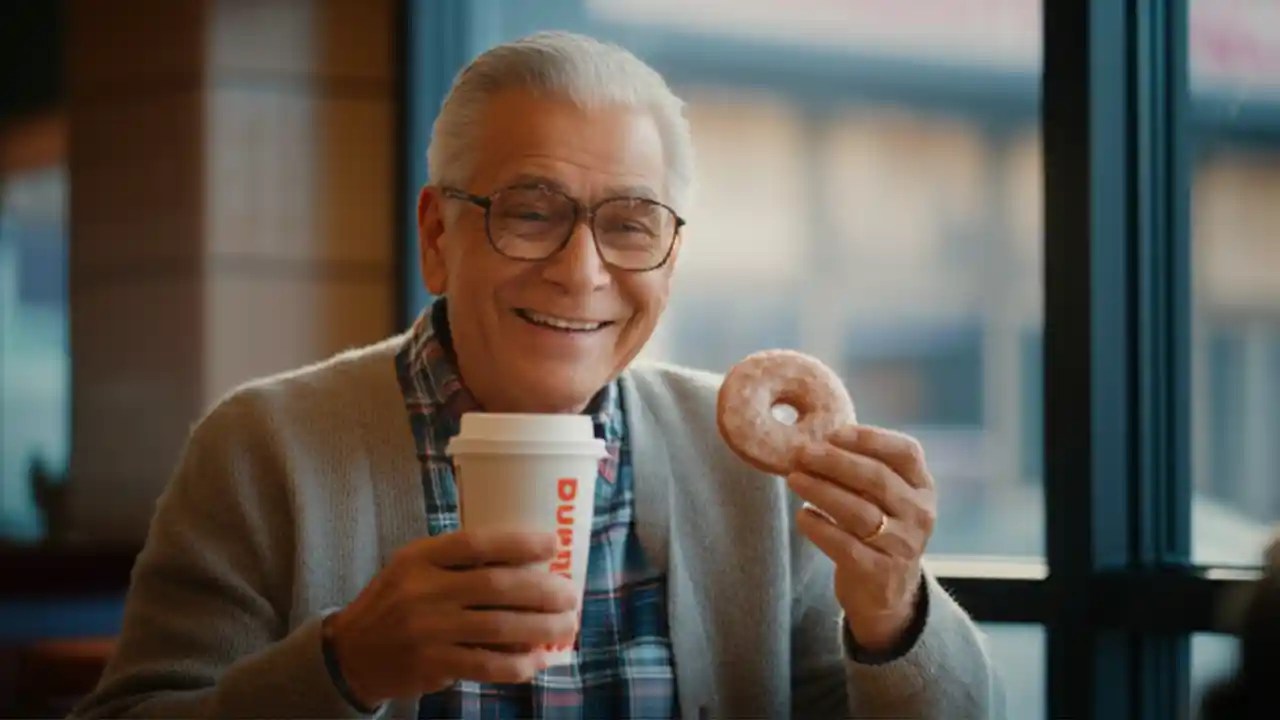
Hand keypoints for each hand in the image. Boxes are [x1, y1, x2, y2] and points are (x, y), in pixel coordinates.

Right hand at [327, 530, 579, 707]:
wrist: (352, 653)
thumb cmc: (397, 602)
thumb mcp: (414, 567)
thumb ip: (457, 562)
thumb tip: (526, 561)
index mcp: (421, 557)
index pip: (476, 544)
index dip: (519, 543)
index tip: (553, 545)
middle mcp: (423, 591)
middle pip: (496, 587)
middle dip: (543, 591)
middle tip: (571, 594)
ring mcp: (428, 630)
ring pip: (499, 628)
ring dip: (541, 629)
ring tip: (567, 627)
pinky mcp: (432, 664)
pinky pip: (486, 665)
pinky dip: (517, 664)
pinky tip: (538, 661)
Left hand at [787, 425, 936, 651]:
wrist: (888, 595)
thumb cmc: (878, 531)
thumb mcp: (885, 499)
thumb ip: (864, 469)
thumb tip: (817, 435)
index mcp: (923, 488)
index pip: (906, 452)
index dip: (869, 438)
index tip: (832, 431)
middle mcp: (919, 515)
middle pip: (877, 479)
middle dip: (835, 461)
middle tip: (802, 452)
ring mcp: (903, 545)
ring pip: (859, 511)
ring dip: (821, 491)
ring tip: (793, 479)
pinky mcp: (879, 573)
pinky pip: (844, 544)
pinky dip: (819, 527)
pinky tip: (802, 516)